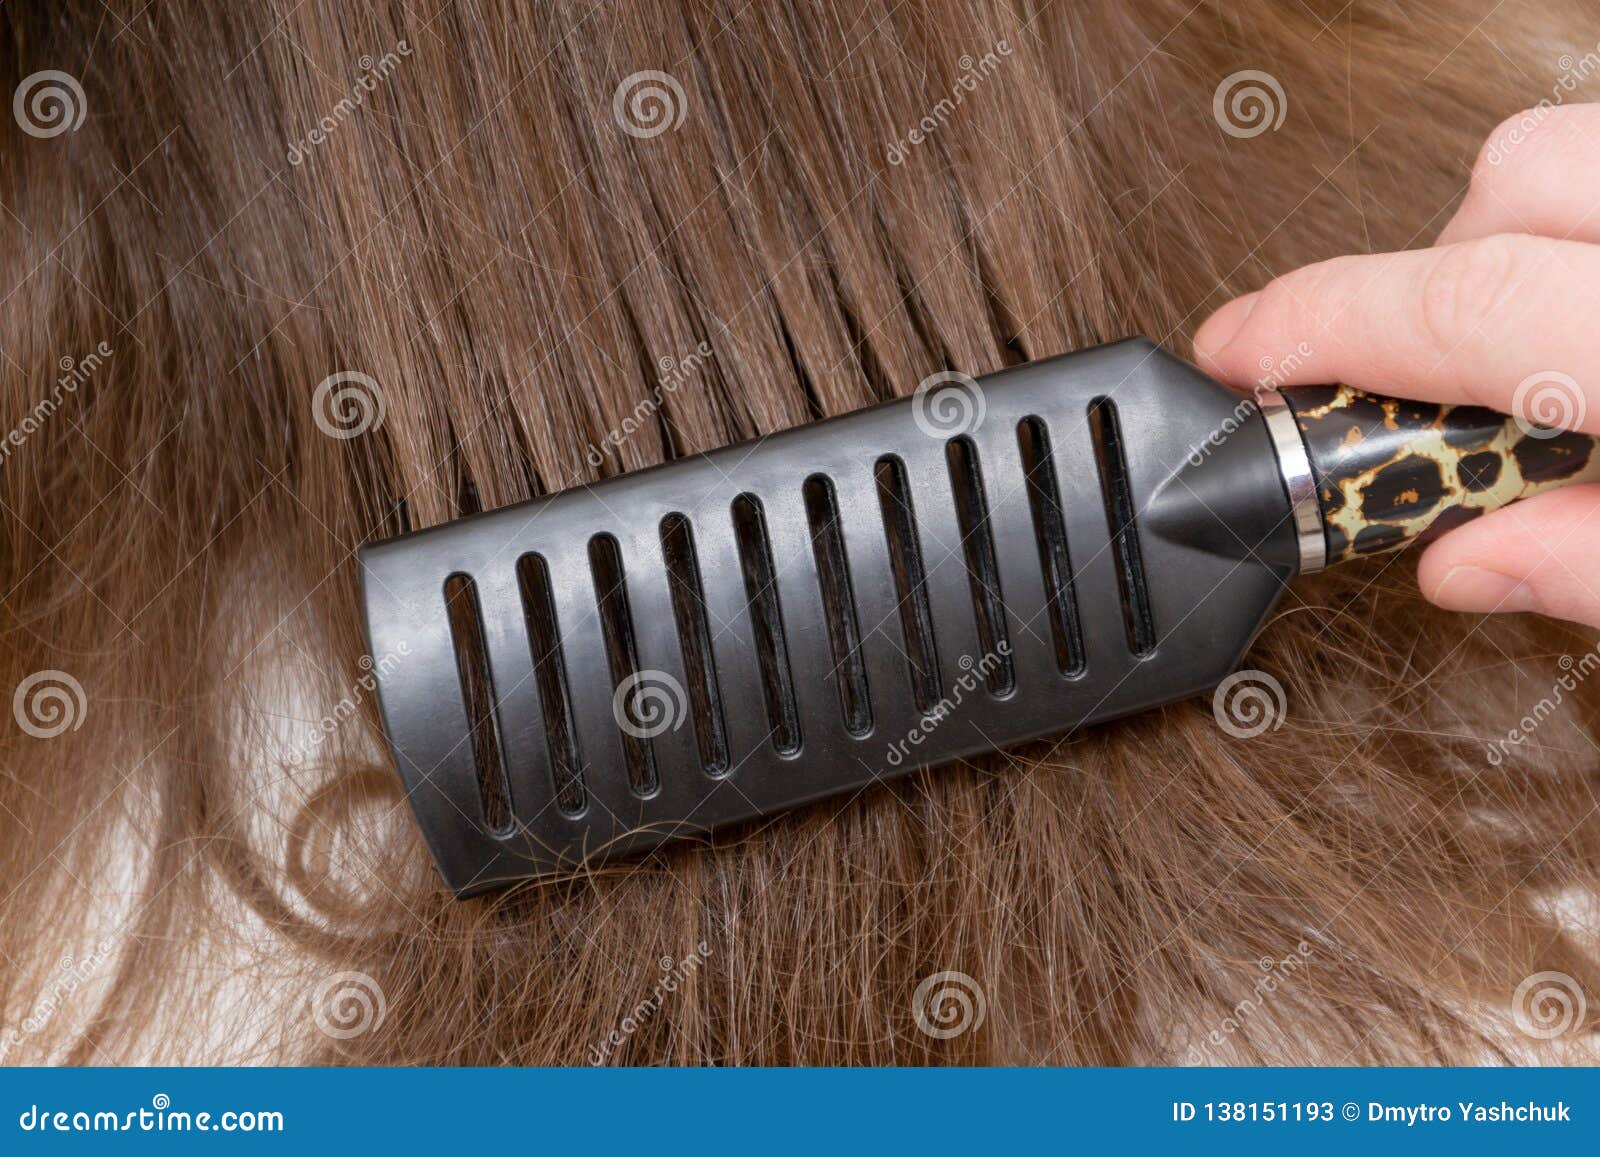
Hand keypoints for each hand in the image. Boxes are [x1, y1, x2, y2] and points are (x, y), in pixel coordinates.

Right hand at [1193, 104, 1599, 628]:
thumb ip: (1596, 567)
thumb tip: (1468, 561)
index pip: (1461, 307)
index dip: (1316, 328)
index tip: (1230, 357)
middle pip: (1508, 184)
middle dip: (1422, 279)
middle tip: (1423, 392)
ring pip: (1565, 149)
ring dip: (1505, 242)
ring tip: (1523, 351)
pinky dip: (1573, 231)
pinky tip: (1584, 318)